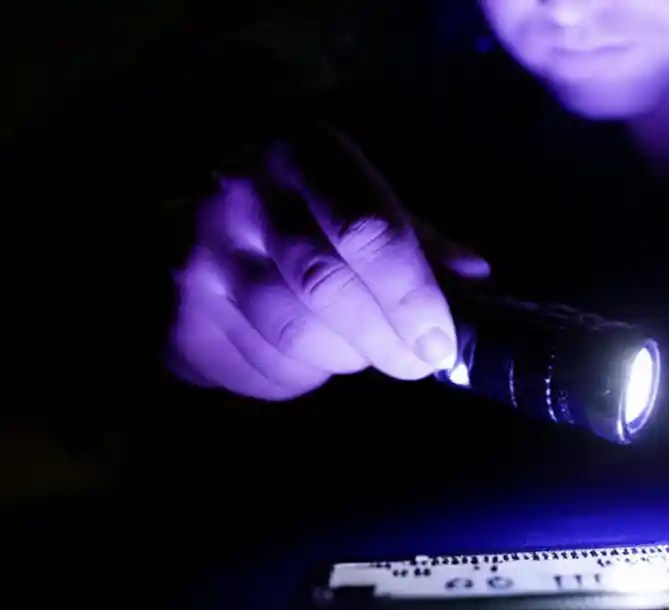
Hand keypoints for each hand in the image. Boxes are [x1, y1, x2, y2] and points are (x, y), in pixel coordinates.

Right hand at [167, 126, 487, 399]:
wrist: (185, 218)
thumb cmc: (301, 209)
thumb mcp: (361, 198)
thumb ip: (419, 241)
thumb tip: (474, 283)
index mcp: (301, 153)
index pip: (366, 229)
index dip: (412, 295)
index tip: (442, 343)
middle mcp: (237, 196)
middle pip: (327, 288)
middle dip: (386, 339)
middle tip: (417, 362)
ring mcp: (195, 258)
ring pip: (294, 338)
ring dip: (343, 358)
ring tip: (355, 346)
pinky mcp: (176, 321)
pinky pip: (259, 374)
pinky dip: (298, 378)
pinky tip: (303, 354)